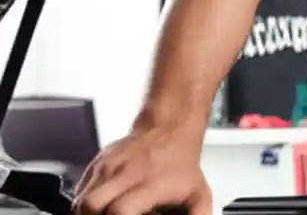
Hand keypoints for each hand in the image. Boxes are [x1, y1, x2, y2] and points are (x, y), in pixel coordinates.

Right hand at [73, 124, 211, 214]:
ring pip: (81, 197)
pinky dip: (84, 203)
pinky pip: (79, 188)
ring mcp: (108, 166)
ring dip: (87, 212)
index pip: (121, 209)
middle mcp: (125, 173)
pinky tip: (99, 208)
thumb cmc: (181, 163)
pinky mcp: (97, 163)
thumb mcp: (198, 192)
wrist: (169, 128)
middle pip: (91, 204)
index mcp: (150, 182)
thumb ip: (198, 214)